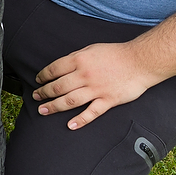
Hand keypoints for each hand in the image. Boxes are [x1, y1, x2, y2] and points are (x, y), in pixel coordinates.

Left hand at [32, 41, 162, 129]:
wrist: (140, 61)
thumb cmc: (115, 53)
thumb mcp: (91, 49)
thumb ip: (76, 59)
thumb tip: (61, 68)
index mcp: (79, 60)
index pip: (54, 69)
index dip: (43, 76)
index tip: (38, 81)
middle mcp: (85, 75)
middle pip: (58, 87)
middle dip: (44, 93)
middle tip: (35, 97)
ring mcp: (96, 89)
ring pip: (70, 100)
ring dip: (54, 106)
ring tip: (44, 110)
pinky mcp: (108, 100)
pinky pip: (91, 113)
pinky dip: (80, 120)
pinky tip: (70, 125)